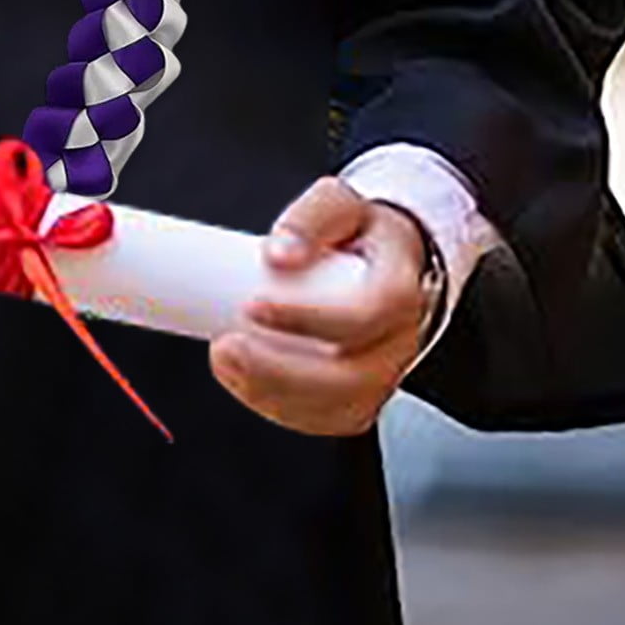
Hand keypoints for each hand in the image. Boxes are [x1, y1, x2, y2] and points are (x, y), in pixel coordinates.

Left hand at [208, 176, 430, 435]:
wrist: (383, 258)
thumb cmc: (359, 231)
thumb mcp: (337, 204)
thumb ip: (309, 218)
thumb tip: (278, 255)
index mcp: (400, 290)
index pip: (366, 316)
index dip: (308, 319)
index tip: (252, 305)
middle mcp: (401, 341)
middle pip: (353, 378)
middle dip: (280, 372)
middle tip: (225, 346)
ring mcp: (385, 375)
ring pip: (338, 409)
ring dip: (273, 395)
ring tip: (223, 360)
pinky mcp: (362, 396)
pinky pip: (328, 420)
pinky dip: (282, 410)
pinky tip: (243, 383)